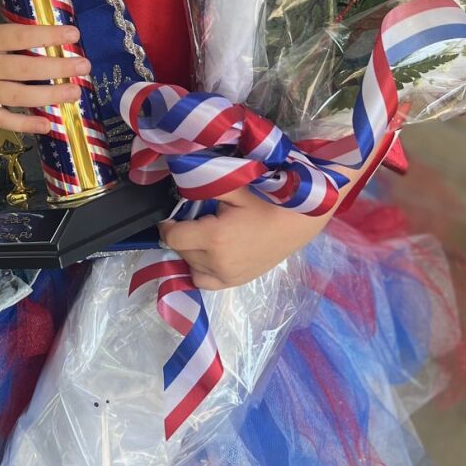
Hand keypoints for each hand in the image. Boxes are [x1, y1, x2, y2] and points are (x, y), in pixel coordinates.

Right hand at [0, 0, 90, 136]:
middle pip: (27, 67)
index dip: (49, 34)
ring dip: (51, 95)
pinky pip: (2, 120)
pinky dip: (26, 124)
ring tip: (76, 92)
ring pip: (20, 96)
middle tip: (86, 66)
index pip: (21, 35)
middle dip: (60, 67)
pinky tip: (48, 124)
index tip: (74, 33)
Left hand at [158, 186, 331, 290]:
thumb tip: (179, 183)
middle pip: (182, 252)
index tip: (171, 217)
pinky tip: (208, 255)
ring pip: (191, 267)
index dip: (167, 226)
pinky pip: (204, 282)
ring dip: (190, 252)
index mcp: (215, 237)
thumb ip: (204, 186)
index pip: (173, 238)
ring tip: (203, 236)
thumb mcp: (236, 189)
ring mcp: (227, 276)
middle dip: (182, 235)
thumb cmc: (269, 202)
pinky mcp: (235, 282)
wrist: (297, 224)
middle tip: (194, 220)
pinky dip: (200, 269)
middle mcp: (217, 262)